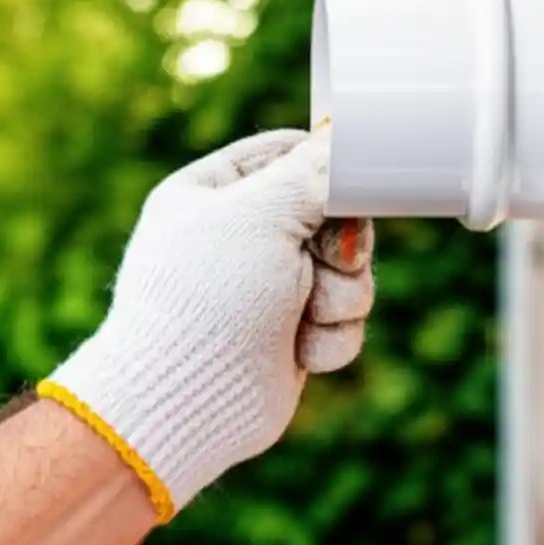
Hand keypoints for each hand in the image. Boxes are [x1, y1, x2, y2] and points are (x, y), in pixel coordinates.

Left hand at [42, 129, 373, 521]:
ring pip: (349, 273)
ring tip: (310, 316)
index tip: (356, 179)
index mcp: (213, 194)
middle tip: (336, 260)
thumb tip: (342, 144)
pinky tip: (300, 352)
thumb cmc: (208, 298)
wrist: (187, 400)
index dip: (326, 167)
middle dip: (343, 244)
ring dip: (342, 296)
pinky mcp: (291, 337)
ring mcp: (268, 290)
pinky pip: (343, 322)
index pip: (286, 154)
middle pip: (332, 215)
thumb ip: (312, 174)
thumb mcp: (262, 216)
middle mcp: (241, 239)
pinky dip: (331, 338)